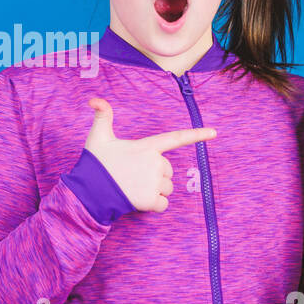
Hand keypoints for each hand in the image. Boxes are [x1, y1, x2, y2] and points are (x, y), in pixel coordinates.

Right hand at [85, 97, 215, 211]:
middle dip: (156, 175)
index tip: (214, 133)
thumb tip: (93, 98)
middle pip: (168, 171)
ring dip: (155, 190)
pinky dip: (153, 205)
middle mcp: (155, 163)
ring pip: (167, 188)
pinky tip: (137, 200)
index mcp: (147, 147)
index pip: (176, 138)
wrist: (89, 191)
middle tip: (134, 175)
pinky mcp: (151, 200)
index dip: (196, 135)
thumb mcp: (98, 136)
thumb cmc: (96, 163)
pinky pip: (163, 205)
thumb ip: (102, 116)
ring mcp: (154, 182)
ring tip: (134, 187)